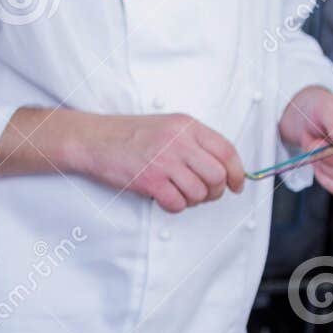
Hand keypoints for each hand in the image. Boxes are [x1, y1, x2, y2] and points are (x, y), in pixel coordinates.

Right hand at [69, 112, 245, 212]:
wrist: (95, 140)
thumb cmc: (130, 135)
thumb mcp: (168, 126)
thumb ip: (195, 142)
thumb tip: (224, 168)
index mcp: (187, 126)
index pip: (227, 151)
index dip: (237, 173)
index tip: (236, 185)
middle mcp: (179, 141)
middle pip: (217, 175)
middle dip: (215, 191)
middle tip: (204, 194)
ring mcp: (164, 161)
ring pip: (199, 192)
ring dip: (193, 200)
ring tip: (180, 194)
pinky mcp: (150, 180)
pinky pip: (177, 203)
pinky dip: (175, 206)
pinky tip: (165, 198)